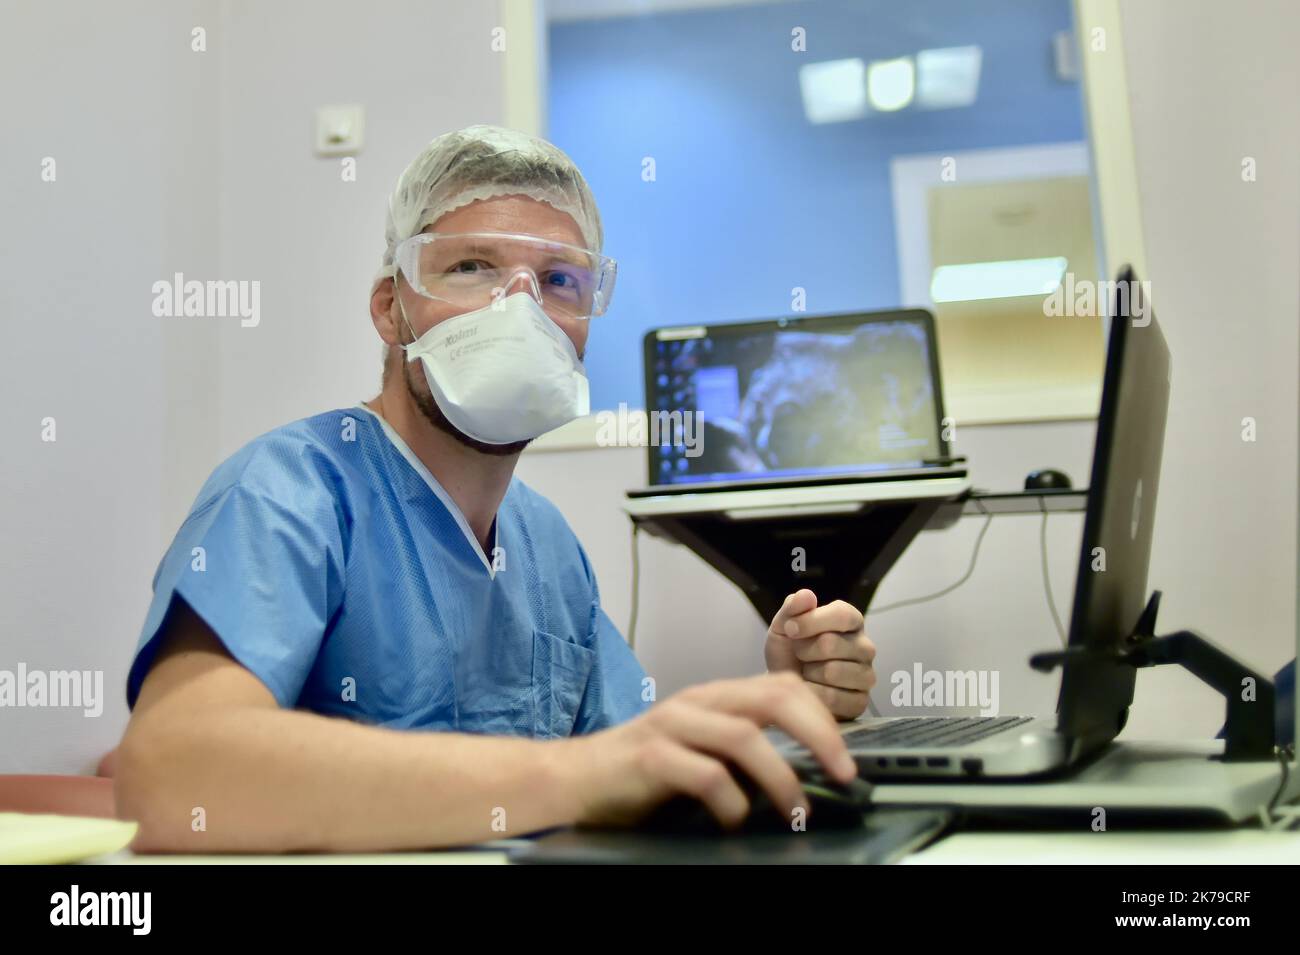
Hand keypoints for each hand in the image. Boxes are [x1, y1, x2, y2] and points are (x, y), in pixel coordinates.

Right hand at [568, 672, 856, 829]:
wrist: (576, 778)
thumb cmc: (644, 769)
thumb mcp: (702, 748)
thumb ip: (744, 748)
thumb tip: (806, 771)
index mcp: (717, 697)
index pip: (785, 686)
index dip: (823, 717)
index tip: (845, 757)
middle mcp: (698, 701)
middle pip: (774, 698)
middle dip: (819, 735)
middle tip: (843, 773)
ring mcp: (672, 725)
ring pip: (744, 737)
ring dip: (781, 777)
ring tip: (796, 809)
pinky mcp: (650, 756)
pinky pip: (705, 776)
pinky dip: (731, 802)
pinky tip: (734, 821)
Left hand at [764, 589, 875, 720]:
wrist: (784, 688)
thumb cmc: (789, 652)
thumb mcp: (783, 626)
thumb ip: (793, 608)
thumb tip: (806, 595)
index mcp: (851, 621)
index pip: (842, 615)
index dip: (811, 621)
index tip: (790, 629)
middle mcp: (865, 646)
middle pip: (831, 644)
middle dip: (804, 650)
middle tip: (799, 655)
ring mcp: (866, 675)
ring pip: (833, 671)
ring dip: (808, 674)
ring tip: (806, 672)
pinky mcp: (861, 702)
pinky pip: (834, 698)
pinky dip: (814, 696)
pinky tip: (812, 691)